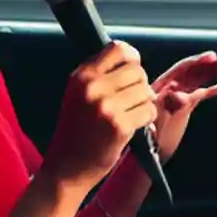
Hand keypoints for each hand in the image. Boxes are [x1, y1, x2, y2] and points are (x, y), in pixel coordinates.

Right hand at [44, 41, 156, 192]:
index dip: (132, 58)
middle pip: (137, 71)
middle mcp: (93, 88)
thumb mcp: (78, 94)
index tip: (133, 68)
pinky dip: (146, 119)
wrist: (67, 168)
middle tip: (130, 100)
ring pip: (146, 91)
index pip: (118, 49)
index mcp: (82, 76)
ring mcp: (106, 107)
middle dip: (140, 85)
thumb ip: (99, 75)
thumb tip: (131, 58)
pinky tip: (133, 126)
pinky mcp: (119, 126)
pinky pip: (148, 111)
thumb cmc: (76, 131)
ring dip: (144, 103)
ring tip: (130, 114)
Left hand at [150, 51, 216, 163]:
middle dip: (207, 65)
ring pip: (196, 82)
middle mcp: (168, 91)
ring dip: (211, 73)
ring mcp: (176, 99)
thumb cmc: (143, 141)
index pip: (179, 71)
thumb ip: (166, 109)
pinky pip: (197, 96)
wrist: (143, 157)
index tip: (209, 58)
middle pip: (190, 73)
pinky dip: (208, 91)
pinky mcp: (183, 109)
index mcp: (159, 90)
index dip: (194, 63)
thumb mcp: (154, 123)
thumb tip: (181, 96)